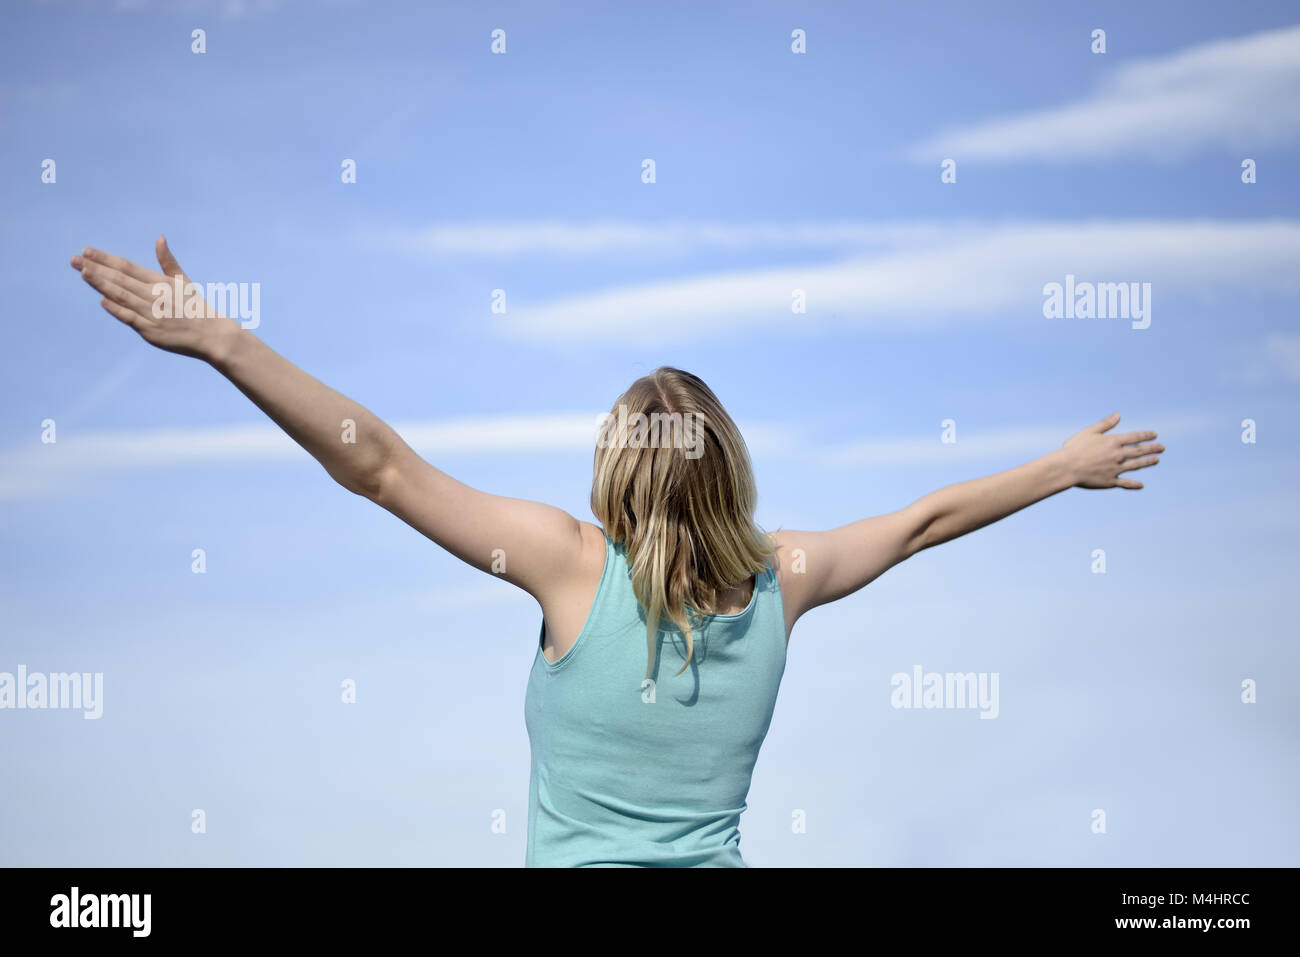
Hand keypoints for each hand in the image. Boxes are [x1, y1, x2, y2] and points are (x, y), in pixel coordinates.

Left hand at [70, 236, 241, 361]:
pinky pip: (130, 317)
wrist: (211, 334)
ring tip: (83, 272)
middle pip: (120, 279)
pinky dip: (117, 308)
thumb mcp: (183, 281)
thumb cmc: (195, 307)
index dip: (106, 259)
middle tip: (74, 259)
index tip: (87, 250)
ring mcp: (151, 313)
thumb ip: (167, 261)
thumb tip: (160, 238)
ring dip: (101, 284)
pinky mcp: (150, 331)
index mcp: (160, 282)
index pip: (127, 267)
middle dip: (96, 268)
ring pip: (121, 295)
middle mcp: (154, 295)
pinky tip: (102, 299)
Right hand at [1061, 413, 1163, 489]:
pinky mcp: (1110, 481)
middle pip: (1139, 451)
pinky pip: (1125, 483)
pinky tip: (1141, 485)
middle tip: (1162, 448)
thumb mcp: (1089, 432)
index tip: (1155, 435)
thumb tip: (1119, 415)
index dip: (1146, 436)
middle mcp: (1118, 455)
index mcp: (1113, 442)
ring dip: (1147, 462)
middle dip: (1152, 449)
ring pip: (1136, 465)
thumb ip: (1106, 424)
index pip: (1135, 438)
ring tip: (1156, 460)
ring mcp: (1115, 469)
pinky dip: (1134, 484)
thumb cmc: (1074, 448)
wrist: (1067, 468)